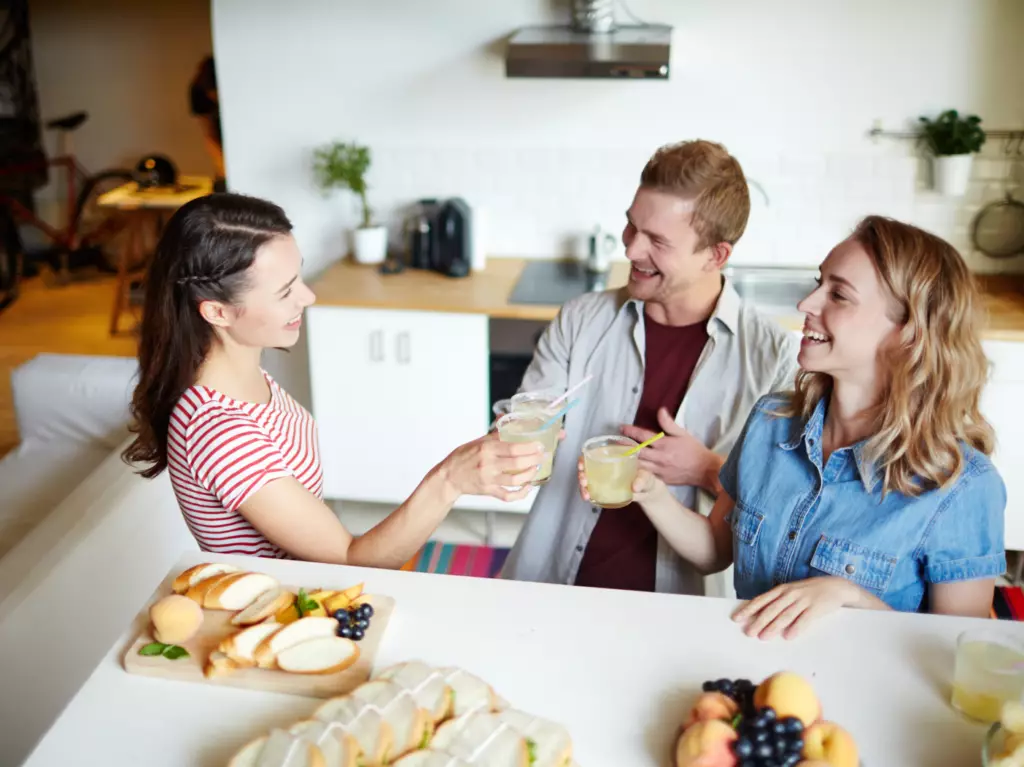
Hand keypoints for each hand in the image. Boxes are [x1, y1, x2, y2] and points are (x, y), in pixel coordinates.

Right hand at [440, 432, 542, 501]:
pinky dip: (520, 494)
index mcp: (486, 448)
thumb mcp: (477, 441)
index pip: (512, 447)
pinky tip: (527, 487)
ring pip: (514, 480)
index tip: (539, 445)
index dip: (529, 447)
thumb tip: (504, 418)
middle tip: (544, 456)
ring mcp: (488, 479)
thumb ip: (494, 433)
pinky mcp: (488, 491)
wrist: (448, 476)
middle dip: (534, 460)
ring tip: (536, 468)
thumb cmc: (462, 457)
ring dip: (529, 475)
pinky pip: (507, 495)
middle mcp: (488, 464)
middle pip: (516, 463)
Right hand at [576, 458, 663, 503]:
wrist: (648, 493)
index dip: (584, 457)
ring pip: (586, 480)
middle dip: (581, 473)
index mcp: (613, 457)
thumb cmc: (647, 478)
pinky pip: (591, 491)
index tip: (582, 464)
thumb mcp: (647, 476)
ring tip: (586, 494)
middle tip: (584, 481)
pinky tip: (588, 498)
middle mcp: (605, 467)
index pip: (594, 453)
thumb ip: (643, 479)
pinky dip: (587, 494)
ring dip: (582, 486)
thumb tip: (634, 486)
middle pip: (586, 467)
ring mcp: (603, 479)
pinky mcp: (603, 490)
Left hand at [621, 408, 721, 491]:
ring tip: (617, 456)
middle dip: (624, 447)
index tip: (622, 428)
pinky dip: (636, 471)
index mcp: (664, 444)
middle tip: (614, 443)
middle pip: (637, 452)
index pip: (644, 436)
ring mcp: (659, 470)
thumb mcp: (683, 434)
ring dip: (627, 460)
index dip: (631, 431)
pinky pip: (645, 475)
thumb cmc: (694, 450)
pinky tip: (628, 469)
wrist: (705, 470)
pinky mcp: (661, 479)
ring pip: (638, 465)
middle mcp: (660, 457)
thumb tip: (660, 410)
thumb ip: (669, 423)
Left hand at [730, 577, 857, 639]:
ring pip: (785, 615)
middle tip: (748, 632)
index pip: (761, 600)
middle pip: (771, 609)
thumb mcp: (791, 592)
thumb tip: (759, 616)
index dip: (748, 609)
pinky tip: (788, 637)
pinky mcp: (816, 608)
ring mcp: (803, 600)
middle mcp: (790, 594)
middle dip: (758, 621)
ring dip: (773, 626)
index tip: (736, 618)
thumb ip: (777, 602)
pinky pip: (804, 619)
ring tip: (763, 637)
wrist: (835, 586)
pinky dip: (796, 628)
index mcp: (782, 589)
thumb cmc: (808, 591)